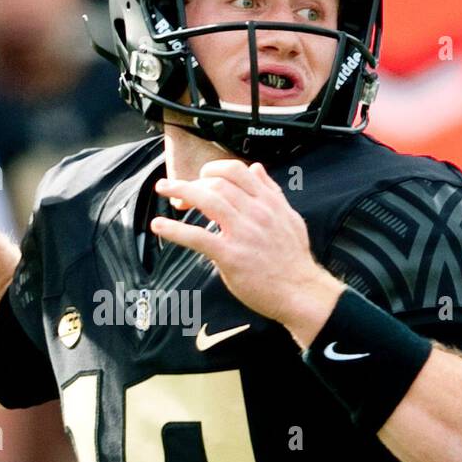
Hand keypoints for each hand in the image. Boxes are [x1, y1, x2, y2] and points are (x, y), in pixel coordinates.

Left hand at [152, 159, 344, 345]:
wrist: (302, 292)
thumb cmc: (294, 260)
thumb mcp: (289, 218)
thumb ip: (272, 192)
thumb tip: (257, 169)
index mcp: (268, 202)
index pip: (237, 170)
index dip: (213, 170)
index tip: (201, 178)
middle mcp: (256, 213)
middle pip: (217, 183)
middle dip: (192, 182)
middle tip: (176, 190)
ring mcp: (243, 233)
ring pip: (206, 200)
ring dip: (179, 191)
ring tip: (162, 190)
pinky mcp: (231, 256)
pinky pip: (197, 236)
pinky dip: (174, 229)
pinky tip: (159, 225)